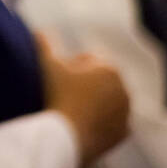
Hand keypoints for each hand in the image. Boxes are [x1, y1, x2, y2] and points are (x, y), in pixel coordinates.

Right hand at [37, 32, 130, 166]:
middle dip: (85, 83)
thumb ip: (45, 44)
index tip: (58, 78)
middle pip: (99, 81)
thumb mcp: (48, 65)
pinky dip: (101, 123)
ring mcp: (126, 113)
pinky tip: (82, 124)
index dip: (70, 66)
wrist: (66, 136)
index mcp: (110, 68)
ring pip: (107, 102)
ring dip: (94, 102)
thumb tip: (40, 30)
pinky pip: (111, 123)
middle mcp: (124, 89)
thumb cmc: (58, 96)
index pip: (88, 60)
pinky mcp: (124, 133)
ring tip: (71, 110)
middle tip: (62, 94)